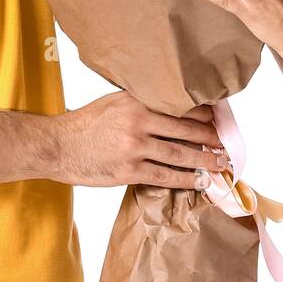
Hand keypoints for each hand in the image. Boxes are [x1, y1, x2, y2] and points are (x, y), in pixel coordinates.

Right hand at [58, 91, 230, 188]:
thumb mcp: (113, 101)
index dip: (202, 114)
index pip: (179, 106)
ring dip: (204, 160)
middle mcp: (138, 122)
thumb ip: (140, 102)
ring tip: (220, 163)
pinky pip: (164, 176)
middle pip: (185, 130)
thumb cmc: (84, 123)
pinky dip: (185, 179)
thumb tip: (171, 105)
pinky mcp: (128, 171)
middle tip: (225, 142)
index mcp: (136, 101)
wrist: (57, 146)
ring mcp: (134, 148)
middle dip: (210, 138)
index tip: (217, 119)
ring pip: (179, 155)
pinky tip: (199, 180)